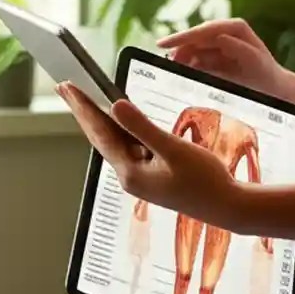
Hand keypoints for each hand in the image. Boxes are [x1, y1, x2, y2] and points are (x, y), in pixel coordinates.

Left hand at [56, 82, 244, 227]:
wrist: (229, 207)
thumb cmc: (205, 180)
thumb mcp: (173, 149)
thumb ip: (143, 127)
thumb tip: (116, 106)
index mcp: (130, 173)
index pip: (100, 133)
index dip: (83, 107)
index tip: (68, 86)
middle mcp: (130, 176)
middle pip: (100, 137)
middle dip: (83, 111)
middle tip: (65, 86)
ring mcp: (139, 176)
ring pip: (113, 141)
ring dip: (99, 118)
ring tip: (83, 97)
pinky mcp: (151, 174)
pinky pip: (128, 146)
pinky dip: (118, 128)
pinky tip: (115, 116)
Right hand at [157, 19, 289, 99]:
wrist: (275, 90)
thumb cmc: (267, 75)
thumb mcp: (256, 62)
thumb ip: (239, 48)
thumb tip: (219, 37)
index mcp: (235, 27)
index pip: (203, 30)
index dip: (182, 37)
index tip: (163, 45)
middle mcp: (224, 31)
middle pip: (194, 39)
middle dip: (179, 51)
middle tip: (168, 66)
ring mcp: (218, 44)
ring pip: (192, 49)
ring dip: (182, 60)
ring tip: (175, 73)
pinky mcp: (214, 56)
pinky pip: (196, 60)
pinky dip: (188, 67)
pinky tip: (184, 75)